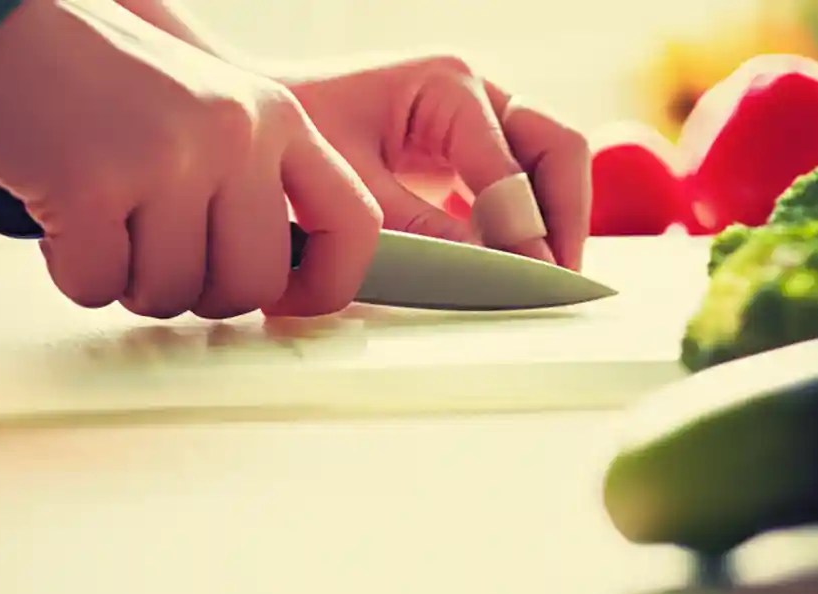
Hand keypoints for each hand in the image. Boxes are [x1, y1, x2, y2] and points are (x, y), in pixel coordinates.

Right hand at [0, 0, 381, 317]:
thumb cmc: (91, 76)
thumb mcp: (203, 107)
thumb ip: (249, 183)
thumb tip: (279, 284)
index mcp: (273, 114)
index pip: (352, 223)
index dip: (327, 285)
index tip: (286, 303)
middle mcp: (232, 133)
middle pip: (250, 285)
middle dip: (195, 292)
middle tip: (150, 252)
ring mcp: (165, 158)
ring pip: (170, 295)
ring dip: (125, 278)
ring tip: (99, 215)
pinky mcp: (91, 184)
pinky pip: (96, 287)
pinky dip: (70, 270)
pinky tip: (58, 214)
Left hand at [284, 55, 589, 269]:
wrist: (253, 125)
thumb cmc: (293, 136)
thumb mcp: (353, 187)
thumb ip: (422, 228)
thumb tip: (488, 270)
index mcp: (448, 85)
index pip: (518, 163)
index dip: (530, 228)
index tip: (532, 281)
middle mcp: (473, 95)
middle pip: (556, 150)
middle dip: (564, 219)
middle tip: (555, 284)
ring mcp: (474, 122)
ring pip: (547, 166)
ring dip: (550, 223)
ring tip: (539, 284)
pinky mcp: (463, 154)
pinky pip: (514, 186)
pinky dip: (519, 226)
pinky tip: (505, 270)